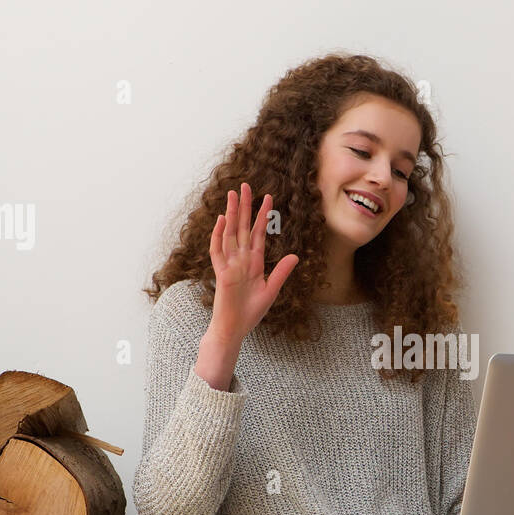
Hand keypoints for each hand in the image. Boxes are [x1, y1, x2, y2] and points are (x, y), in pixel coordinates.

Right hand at [204, 182, 298, 346]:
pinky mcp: (221, 273)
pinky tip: (223, 220)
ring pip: (230, 233)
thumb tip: (295, 255)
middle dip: (244, 206)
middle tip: (245, 185)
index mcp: (255, 262)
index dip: (263, 216)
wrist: (235, 329)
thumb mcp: (271, 290)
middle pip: (242, 227)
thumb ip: (282, 272)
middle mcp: (241, 259)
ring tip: (233, 195)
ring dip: (231, 214)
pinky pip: (218, 251)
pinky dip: (218, 235)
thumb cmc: (251, 312)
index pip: (259, 233)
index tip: (268, 198)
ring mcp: (230, 264)